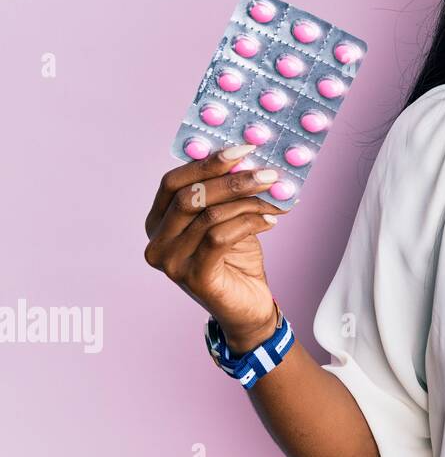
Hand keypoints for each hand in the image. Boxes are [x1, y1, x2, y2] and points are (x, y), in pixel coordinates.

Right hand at [144, 144, 285, 347]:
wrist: (247, 307)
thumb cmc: (236, 259)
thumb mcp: (227, 218)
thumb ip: (226, 193)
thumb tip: (252, 157)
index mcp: (157, 222)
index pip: (172, 182)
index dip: (206, 163)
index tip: (243, 149)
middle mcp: (157, 243)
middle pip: (189, 196)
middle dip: (232, 179)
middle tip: (267, 172)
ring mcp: (171, 263)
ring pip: (209, 216)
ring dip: (248, 201)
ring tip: (276, 195)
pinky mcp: (194, 278)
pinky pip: (220, 237)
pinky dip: (250, 223)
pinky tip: (272, 220)